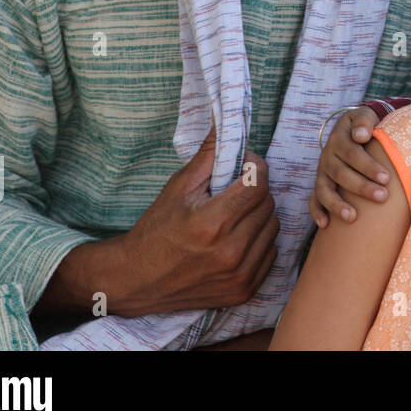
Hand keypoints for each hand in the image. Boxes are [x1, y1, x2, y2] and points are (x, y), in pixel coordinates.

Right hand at [108, 126, 279, 314]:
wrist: (136, 280)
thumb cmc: (156, 229)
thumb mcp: (178, 187)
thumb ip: (209, 154)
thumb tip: (226, 120)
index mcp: (212, 223)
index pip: (258, 182)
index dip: (253, 168)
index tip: (242, 166)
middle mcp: (230, 252)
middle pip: (268, 203)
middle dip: (254, 190)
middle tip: (232, 191)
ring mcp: (240, 275)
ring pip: (273, 226)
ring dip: (258, 215)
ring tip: (232, 215)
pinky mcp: (244, 290)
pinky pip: (271, 251)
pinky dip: (259, 240)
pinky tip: (235, 238)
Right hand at [308, 107, 390, 227]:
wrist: (353, 130)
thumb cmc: (365, 126)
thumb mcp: (365, 115)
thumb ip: (364, 121)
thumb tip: (361, 135)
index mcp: (339, 139)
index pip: (352, 153)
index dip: (368, 166)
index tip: (386, 177)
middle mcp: (328, 156)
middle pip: (340, 173)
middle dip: (361, 187)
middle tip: (382, 196)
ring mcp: (322, 172)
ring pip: (324, 189)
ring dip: (337, 204)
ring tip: (352, 217)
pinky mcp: (320, 184)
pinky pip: (314, 199)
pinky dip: (317, 212)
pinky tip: (325, 225)